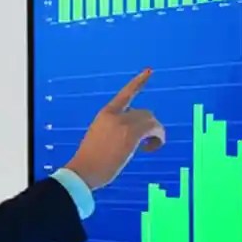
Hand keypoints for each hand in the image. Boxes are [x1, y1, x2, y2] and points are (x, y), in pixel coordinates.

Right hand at [63, 68, 165, 190]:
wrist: (83, 171)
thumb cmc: (89, 162)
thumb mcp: (99, 139)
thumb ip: (115, 132)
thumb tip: (134, 138)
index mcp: (105, 114)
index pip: (126, 93)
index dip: (139, 82)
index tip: (150, 71)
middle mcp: (115, 115)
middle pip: (144, 112)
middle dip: (149, 126)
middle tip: (147, 144)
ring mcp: (123, 123)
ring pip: (151, 120)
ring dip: (155, 133)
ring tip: (149, 147)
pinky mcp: (131, 134)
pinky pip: (155, 129)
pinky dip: (159, 138)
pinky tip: (152, 148)